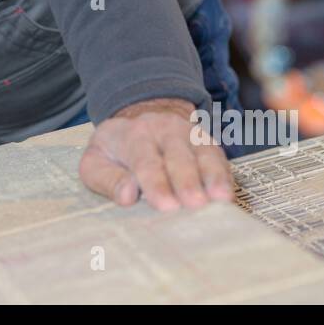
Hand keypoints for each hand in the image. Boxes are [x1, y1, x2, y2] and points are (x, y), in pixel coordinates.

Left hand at [79, 97, 232, 209]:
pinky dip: (224, 175)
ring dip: (212, 175)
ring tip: (220, 199)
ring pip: (202, 153)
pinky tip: (228, 194)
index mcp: (132, 135)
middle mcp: (163, 130)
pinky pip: (218, 157)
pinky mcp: (206, 143)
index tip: (166, 205)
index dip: (156, 182)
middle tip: (194, 204)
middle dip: (186, 180)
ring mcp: (188, 134)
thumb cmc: (115, 151)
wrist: (139, 119)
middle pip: (177, 156)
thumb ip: (107, 180)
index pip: (144, 160)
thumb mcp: (95, 162)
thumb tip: (127, 196)